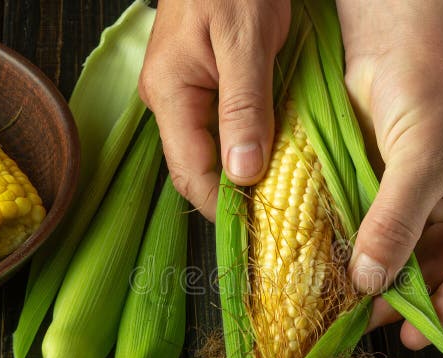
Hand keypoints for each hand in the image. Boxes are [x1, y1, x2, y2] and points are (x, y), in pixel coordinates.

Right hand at [139, 0, 289, 219]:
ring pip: (207, 152)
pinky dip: (243, 150)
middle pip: (195, 168)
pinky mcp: (200, 84)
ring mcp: (180, 93)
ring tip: (276, 200)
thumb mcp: (247, 41)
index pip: (191, 172)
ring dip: (239, 177)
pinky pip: (217, 130)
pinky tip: (269, 161)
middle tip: (276, 221)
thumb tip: (243, 173)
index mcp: (169, 93)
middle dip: (232, 198)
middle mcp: (167, 99)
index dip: (223, 207)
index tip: (262, 230)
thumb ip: (244, 107)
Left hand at [336, 0, 442, 348]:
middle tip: (367, 324)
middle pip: (442, 269)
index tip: (416, 336)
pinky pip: (378, 232)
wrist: (396, 26)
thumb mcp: (426, 156)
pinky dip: (360, 252)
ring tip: (346, 307)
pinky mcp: (390, 190)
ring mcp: (429, 200)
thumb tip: (372, 282)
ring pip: (407, 255)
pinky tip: (337, 273)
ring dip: (379, 280)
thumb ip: (400, 221)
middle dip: (407, 297)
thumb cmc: (435, 80)